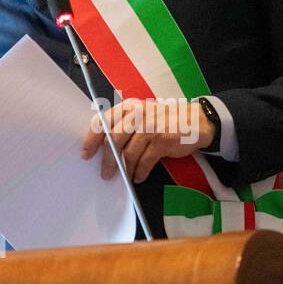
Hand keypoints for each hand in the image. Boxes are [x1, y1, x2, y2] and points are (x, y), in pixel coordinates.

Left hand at [81, 98, 213, 183]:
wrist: (196, 120)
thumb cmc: (164, 119)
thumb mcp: (142, 114)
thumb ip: (124, 125)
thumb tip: (105, 147)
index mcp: (128, 107)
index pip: (103, 121)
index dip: (92, 139)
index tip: (86, 153)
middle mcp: (137, 114)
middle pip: (114, 140)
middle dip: (107, 159)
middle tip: (105, 173)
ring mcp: (150, 127)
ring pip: (129, 152)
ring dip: (125, 168)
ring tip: (124, 176)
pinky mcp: (162, 140)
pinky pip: (146, 161)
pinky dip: (140, 171)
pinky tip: (138, 176)